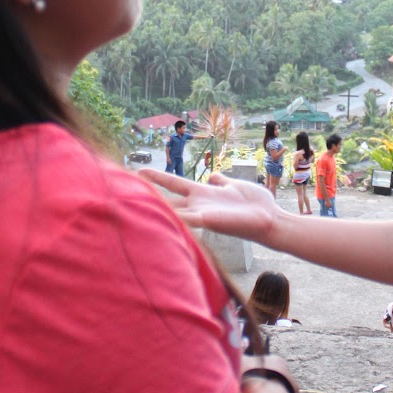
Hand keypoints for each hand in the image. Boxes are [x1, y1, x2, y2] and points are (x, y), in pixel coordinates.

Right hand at [138, 168, 278, 242]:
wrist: (270, 219)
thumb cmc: (255, 204)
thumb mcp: (234, 185)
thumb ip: (222, 181)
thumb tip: (213, 175)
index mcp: (203, 193)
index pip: (174, 183)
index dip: (157, 177)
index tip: (138, 171)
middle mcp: (198, 204)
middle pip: (167, 198)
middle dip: (148, 196)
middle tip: (122, 193)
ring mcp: (202, 213)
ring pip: (172, 210)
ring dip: (155, 210)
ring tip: (132, 208)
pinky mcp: (209, 221)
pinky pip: (187, 219)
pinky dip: (174, 219)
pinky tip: (158, 217)